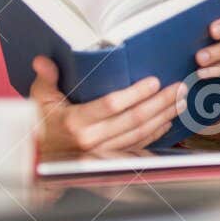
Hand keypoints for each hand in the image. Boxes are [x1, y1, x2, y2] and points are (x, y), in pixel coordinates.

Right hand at [30, 55, 185, 158]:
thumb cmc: (41, 125)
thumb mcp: (39, 99)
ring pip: (140, 133)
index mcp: (75, 122)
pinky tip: (167, 121)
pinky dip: (154, 133)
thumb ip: (46, 78)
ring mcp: (103, 153)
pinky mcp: (110, 159)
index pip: (112, 105)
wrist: (39, 159)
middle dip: (160, 103)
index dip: (135, 94)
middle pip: (133, 119)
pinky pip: (138, 146)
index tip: (153, 81)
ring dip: (163, 117)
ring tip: (180, 101)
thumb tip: (42, 60)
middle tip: (178, 88)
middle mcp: (91, 141)